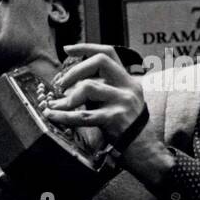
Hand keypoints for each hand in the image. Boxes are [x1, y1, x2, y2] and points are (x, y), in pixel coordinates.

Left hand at [41, 44, 171, 182]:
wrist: (147, 151)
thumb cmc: (128, 128)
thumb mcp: (121, 101)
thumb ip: (103, 89)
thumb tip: (73, 83)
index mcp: (128, 80)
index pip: (109, 53)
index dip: (87, 48)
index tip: (67, 50)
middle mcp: (128, 86)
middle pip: (100, 62)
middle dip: (75, 70)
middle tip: (60, 85)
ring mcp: (123, 101)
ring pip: (88, 87)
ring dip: (66, 98)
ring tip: (55, 107)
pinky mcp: (115, 119)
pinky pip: (83, 115)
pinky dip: (63, 116)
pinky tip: (52, 116)